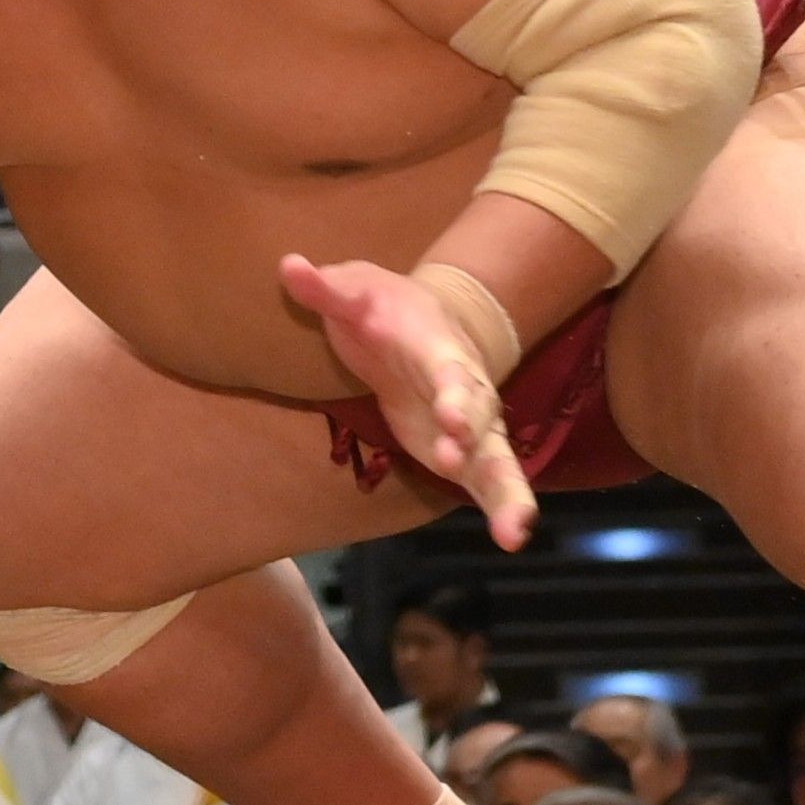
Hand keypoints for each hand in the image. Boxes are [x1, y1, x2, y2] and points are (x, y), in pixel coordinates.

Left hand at [281, 253, 537, 549]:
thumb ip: (326, 288)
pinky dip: (502, 507)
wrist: (424, 320)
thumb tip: (290, 266)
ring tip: (515, 531)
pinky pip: (487, 482)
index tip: (450, 416)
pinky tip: (513, 538)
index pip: (448, 369)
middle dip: (474, 440)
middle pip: (481, 416)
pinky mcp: (464, 452)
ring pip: (496, 458)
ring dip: (506, 492)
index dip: (451, 391)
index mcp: (437, 347)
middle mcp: (465, 387)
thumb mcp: (354, 290)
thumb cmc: (383, 306)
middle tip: (459, 461)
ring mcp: (471, 423)